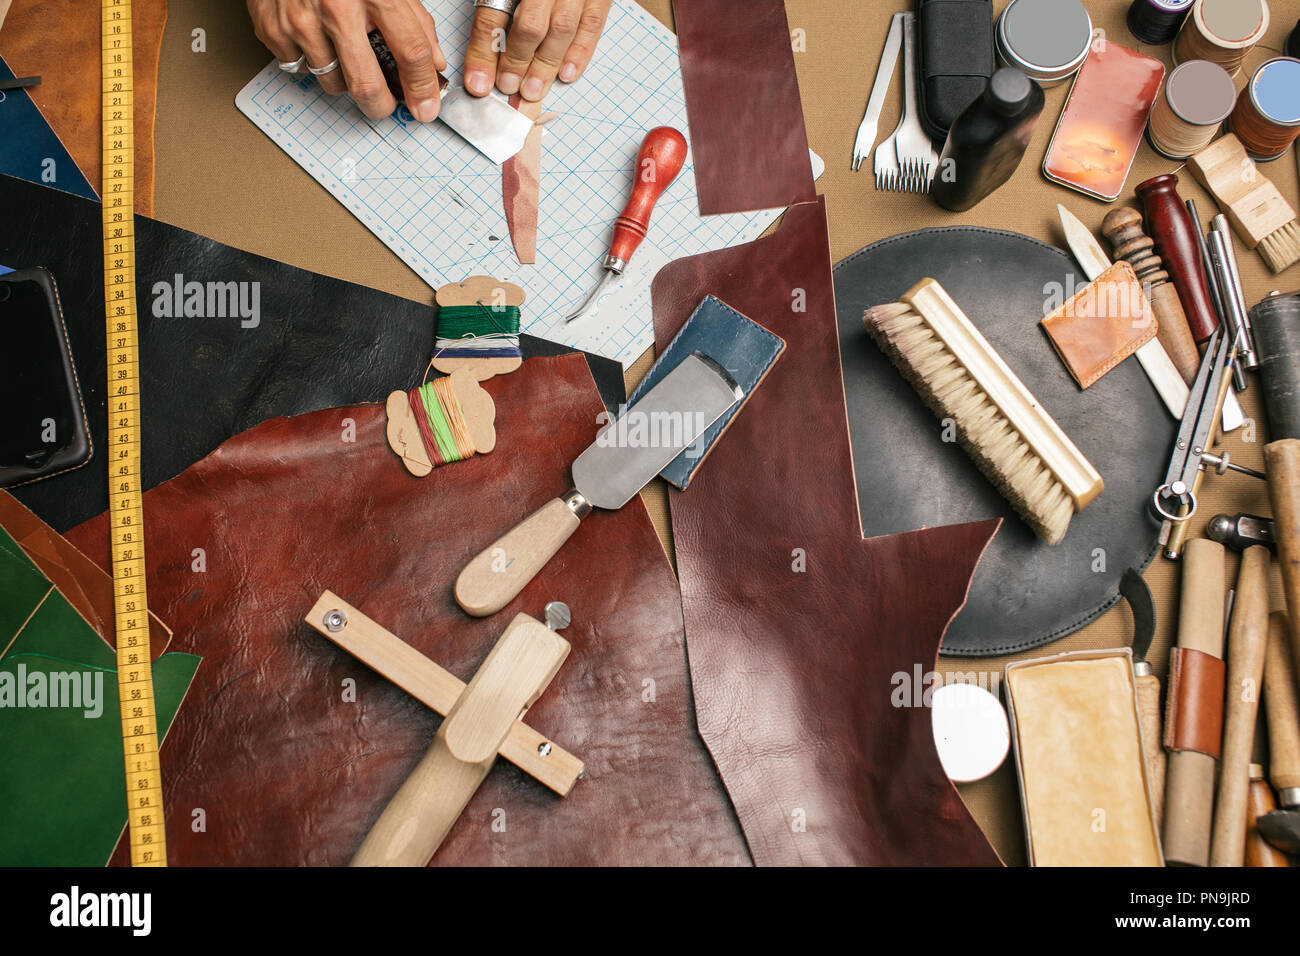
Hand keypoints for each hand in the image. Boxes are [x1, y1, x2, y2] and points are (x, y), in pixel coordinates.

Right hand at [247, 0, 447, 121]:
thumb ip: (415, 20)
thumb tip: (433, 62)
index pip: (411, 52)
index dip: (422, 87)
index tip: (425, 107)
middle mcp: (337, 8)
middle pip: (367, 86)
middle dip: (381, 106)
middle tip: (386, 104)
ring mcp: (301, 21)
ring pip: (333, 84)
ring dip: (344, 80)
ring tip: (344, 53)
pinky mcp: (274, 30)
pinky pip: (301, 69)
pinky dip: (313, 62)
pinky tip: (315, 38)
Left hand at [463, 0, 610, 101]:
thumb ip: (493, 15)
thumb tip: (481, 63)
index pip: (493, 14)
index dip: (484, 51)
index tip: (478, 82)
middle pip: (530, 25)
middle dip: (517, 61)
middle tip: (508, 87)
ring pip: (562, 30)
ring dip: (546, 65)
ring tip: (533, 90)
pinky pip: (592, 25)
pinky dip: (580, 53)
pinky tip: (567, 74)